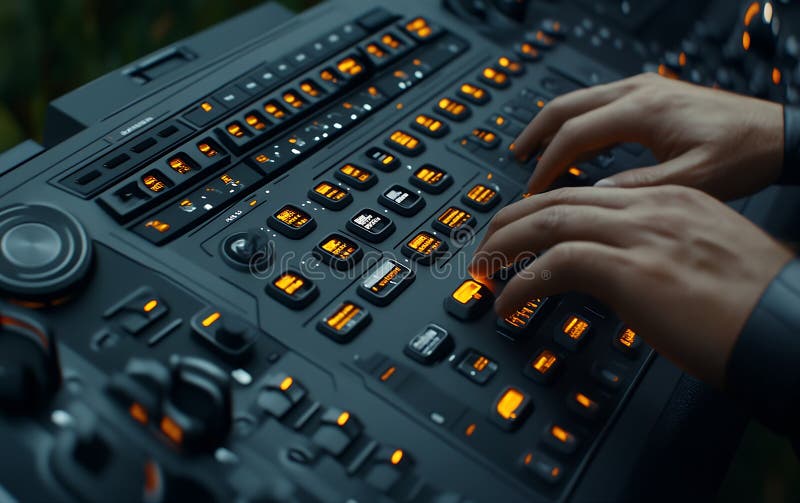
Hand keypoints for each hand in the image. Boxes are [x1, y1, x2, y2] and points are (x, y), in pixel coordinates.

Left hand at [468, 185, 792, 385]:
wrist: (786, 325)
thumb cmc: (754, 305)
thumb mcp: (702, 261)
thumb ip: (660, 253)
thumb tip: (622, 275)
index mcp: (670, 200)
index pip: (588, 195)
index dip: (544, 213)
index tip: (521, 234)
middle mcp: (651, 208)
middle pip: (557, 200)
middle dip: (511, 223)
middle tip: (485, 247)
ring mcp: (639, 235)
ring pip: (547, 223)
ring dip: (504, 247)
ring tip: (481, 271)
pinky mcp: (629, 269)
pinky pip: (554, 265)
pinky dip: (521, 283)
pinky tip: (508, 303)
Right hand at [513, 73, 784, 199]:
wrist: (778, 134)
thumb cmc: (743, 154)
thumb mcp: (691, 181)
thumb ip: (638, 188)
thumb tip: (593, 195)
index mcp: (642, 110)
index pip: (573, 135)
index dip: (546, 165)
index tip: (532, 190)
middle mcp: (637, 91)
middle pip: (565, 106)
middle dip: (534, 134)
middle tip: (514, 160)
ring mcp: (644, 88)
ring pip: (579, 100)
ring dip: (552, 126)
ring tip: (533, 151)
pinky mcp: (651, 94)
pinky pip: (598, 104)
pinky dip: (575, 123)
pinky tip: (574, 143)